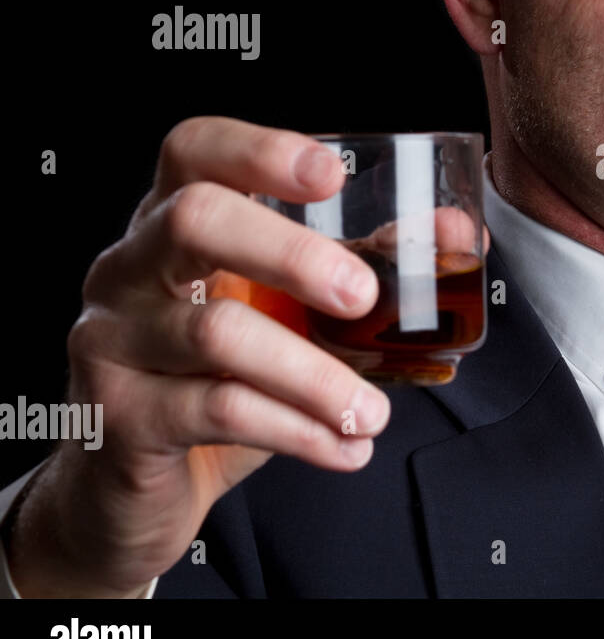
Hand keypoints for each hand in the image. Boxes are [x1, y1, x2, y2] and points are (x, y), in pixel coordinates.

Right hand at [6, 117, 445, 596]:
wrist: (139, 489)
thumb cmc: (220, 378)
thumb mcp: (287, 315)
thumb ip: (360, 266)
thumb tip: (455, 233)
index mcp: (172, 223)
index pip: (194, 151)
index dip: (258, 150)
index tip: (332, 175)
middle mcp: (129, 268)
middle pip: (196, 220)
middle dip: (293, 253)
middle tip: (363, 297)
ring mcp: (113, 339)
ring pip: (218, 333)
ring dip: (315, 376)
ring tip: (372, 413)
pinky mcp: (120, 414)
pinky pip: (219, 409)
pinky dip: (297, 430)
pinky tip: (344, 446)